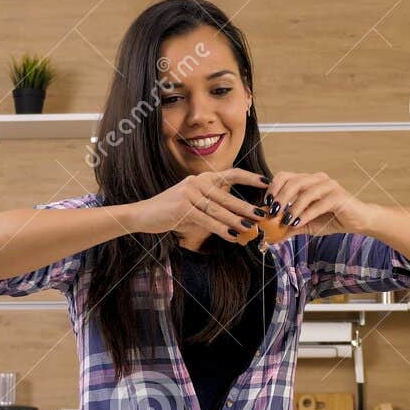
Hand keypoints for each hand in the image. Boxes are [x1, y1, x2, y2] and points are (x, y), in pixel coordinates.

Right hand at [126, 168, 267, 240]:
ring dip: (236, 220)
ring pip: (218, 210)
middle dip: (246, 207)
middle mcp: (197, 182)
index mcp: (202, 178)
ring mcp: (189, 193)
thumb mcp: (192, 203)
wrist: (143, 215)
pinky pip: (207, 220)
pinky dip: (221, 229)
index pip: (230, 174)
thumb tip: (237, 219)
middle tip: (263, 215)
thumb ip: (212, 206)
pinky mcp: (183, 207)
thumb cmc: (170, 211)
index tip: (266, 182)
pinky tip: (232, 236)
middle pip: (227, 196)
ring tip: (251, 229)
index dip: (249, 178)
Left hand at [262, 171, 377, 237]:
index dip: (273, 188)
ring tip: (285, 221)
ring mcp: (329, 185)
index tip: (266, 203)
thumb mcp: (306, 224)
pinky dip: (306, 214)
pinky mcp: (338, 196)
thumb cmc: (332, 220)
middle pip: (293, 182)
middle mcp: (317, 179)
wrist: (358, 222)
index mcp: (308, 180)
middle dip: (280, 198)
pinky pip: (319, 204)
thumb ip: (289, 226)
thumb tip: (270, 235)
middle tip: (272, 213)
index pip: (285, 176)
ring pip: (305, 192)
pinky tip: (298, 223)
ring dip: (293, 207)